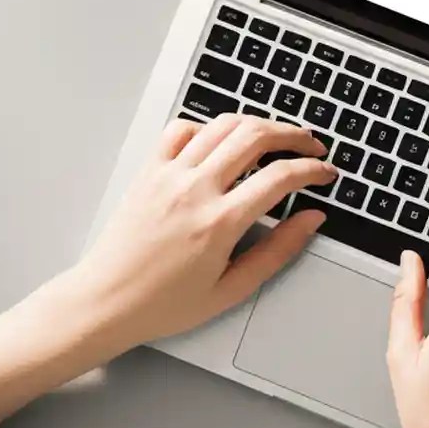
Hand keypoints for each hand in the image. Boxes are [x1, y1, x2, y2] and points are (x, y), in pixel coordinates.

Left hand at [0, 114, 336, 427]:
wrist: (104, 302)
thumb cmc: (163, 304)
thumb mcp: (232, 289)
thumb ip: (278, 251)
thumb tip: (311, 221)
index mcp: (219, 223)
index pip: (280, 177)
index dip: (312, 170)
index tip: (325, 172)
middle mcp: (194, 190)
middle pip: (255, 136)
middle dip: (293, 134)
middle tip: (311, 144)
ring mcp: (169, 175)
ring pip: (223, 125)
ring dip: (258, 123)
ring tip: (275, 136)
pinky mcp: (149, 171)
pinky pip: (182, 130)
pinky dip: (209, 127)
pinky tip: (221, 141)